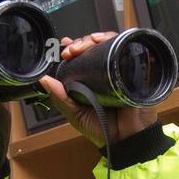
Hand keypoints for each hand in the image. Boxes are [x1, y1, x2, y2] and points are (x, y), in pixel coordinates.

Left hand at [37, 33, 160, 147]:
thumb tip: (43, 80)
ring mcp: (121, 69)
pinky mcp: (135, 70)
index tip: (64, 49)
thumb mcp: (75, 114)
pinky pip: (127, 49)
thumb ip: (60, 98)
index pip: (83, 56)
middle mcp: (106, 72)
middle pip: (95, 47)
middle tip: (72, 50)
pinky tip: (105, 42)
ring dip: (98, 38)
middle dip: (82, 43)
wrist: (126, 140)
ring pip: (110, 44)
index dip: (74, 48)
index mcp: (91, 80)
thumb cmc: (103, 130)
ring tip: (88, 43)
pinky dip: (116, 41)